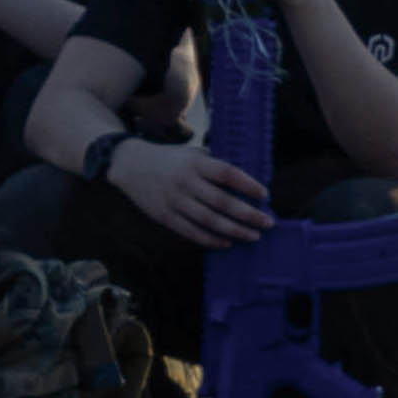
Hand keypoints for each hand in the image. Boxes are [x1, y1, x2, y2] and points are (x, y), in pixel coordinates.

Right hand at [114, 133, 267, 248]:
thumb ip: (214, 165)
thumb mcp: (192, 154)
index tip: (265, 194)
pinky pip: (191, 232)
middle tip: (267, 222)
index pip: (226, 174)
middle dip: (248, 214)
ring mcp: (174, 201)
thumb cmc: (170, 159)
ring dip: (234, 230)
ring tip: (253, 236)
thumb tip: (245, 180)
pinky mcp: (164, 216)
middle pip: (221, 202)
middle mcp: (185, 182)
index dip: (247, 185)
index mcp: (195, 163)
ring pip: (209, 221)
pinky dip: (211, 239)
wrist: (129, 165)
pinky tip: (227, 243)